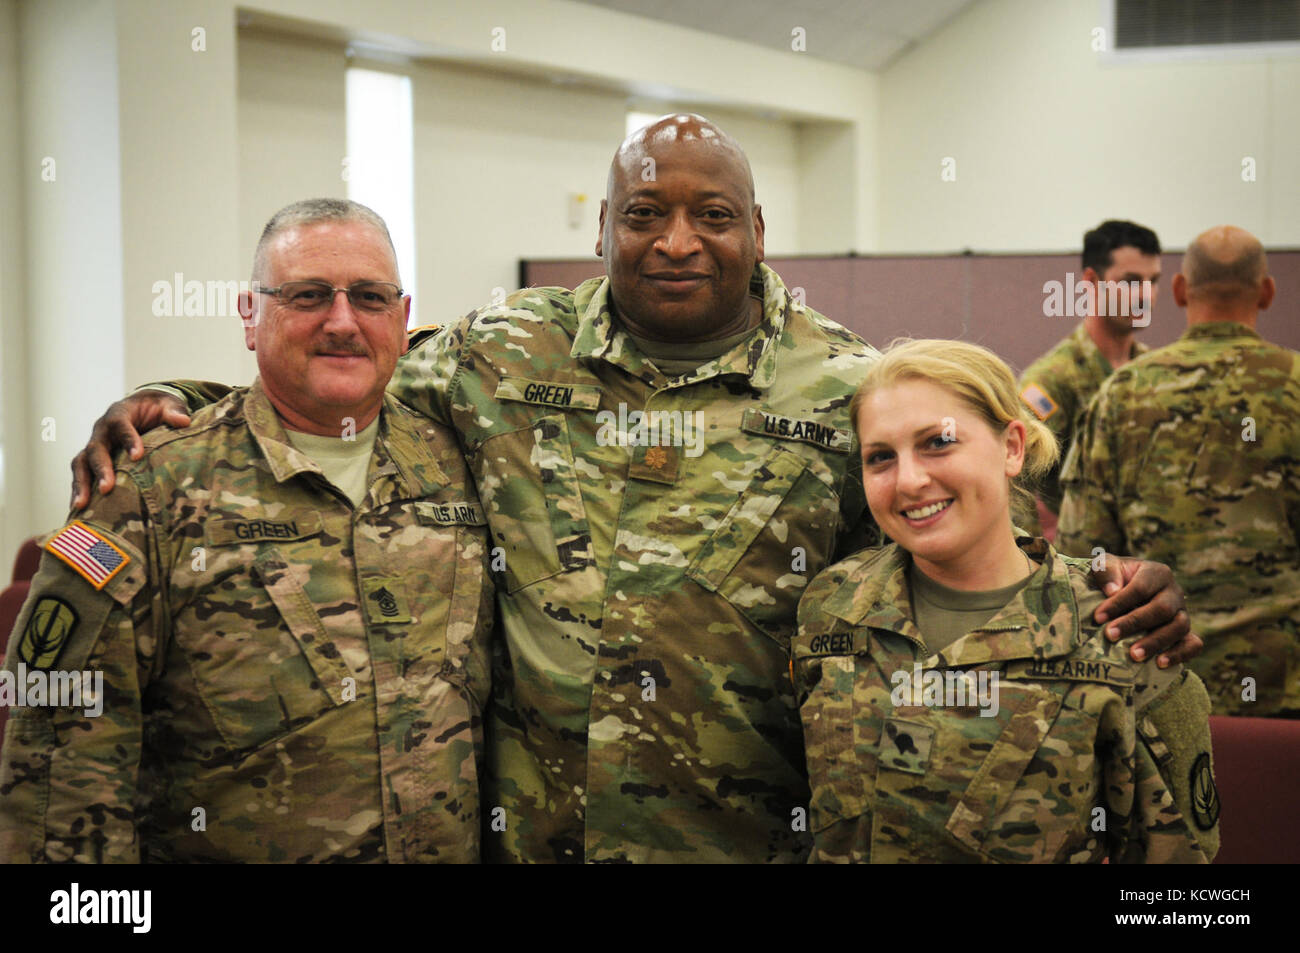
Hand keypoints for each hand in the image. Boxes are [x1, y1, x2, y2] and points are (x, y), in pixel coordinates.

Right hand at [70, 392, 190, 509]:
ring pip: (82, 463)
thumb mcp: (168, 404)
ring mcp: (95, 445)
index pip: (120, 424)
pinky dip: (80, 491)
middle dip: (101, 468)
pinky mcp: (92, 460)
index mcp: (119, 413)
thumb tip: (183, 421)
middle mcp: (102, 430)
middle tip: (107, 488)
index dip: (127, 439)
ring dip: (81, 484)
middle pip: (96, 448)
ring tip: (81, 506)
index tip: (137, 456)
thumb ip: (174, 411)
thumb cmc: (157, 408)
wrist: (143, 408)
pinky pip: (82, 475)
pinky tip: (80, 511)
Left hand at [1088, 555, 1201, 666]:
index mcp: (1157, 573)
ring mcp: (1183, 613)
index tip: (1098, 617)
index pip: (1140, 588)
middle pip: (1162, 609)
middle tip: (1110, 635)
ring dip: (1156, 642)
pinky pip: (1193, 644)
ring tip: (1134, 655)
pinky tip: (1160, 664)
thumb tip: (1112, 590)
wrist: (1126, 590)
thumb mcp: (1105, 565)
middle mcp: (1174, 592)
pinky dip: (1180, 654)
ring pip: (1179, 627)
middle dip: (1135, 623)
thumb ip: (1106, 570)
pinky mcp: (1187, 632)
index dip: (1119, 603)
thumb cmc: (1113, 578)